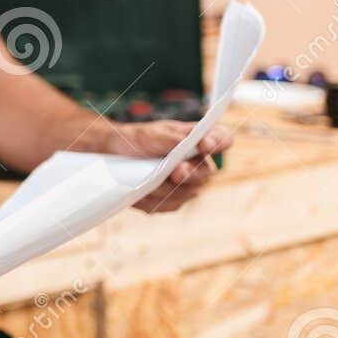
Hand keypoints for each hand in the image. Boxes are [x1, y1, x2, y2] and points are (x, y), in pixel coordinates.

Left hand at [108, 120, 234, 212]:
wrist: (115, 154)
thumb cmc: (139, 139)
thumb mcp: (152, 133)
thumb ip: (171, 138)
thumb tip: (186, 143)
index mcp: (199, 140)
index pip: (222, 139)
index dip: (219, 142)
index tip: (205, 144)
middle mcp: (199, 163)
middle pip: (207, 172)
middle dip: (191, 172)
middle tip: (176, 172)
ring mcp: (188, 184)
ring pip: (188, 192)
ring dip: (166, 188)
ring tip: (146, 183)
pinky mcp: (174, 200)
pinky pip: (171, 205)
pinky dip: (154, 200)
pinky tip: (141, 194)